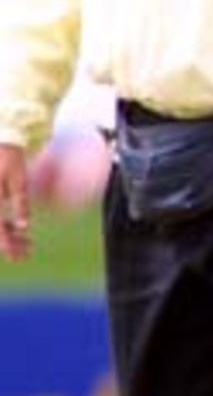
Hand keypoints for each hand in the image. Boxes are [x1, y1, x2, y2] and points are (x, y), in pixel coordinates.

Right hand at [0, 143, 31, 261]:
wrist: (1, 140)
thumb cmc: (10, 157)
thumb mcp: (19, 179)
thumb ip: (20, 202)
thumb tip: (23, 226)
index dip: (8, 245)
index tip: (20, 254)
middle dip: (9, 244)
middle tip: (28, 252)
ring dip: (8, 236)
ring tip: (27, 243)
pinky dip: (4, 225)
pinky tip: (18, 229)